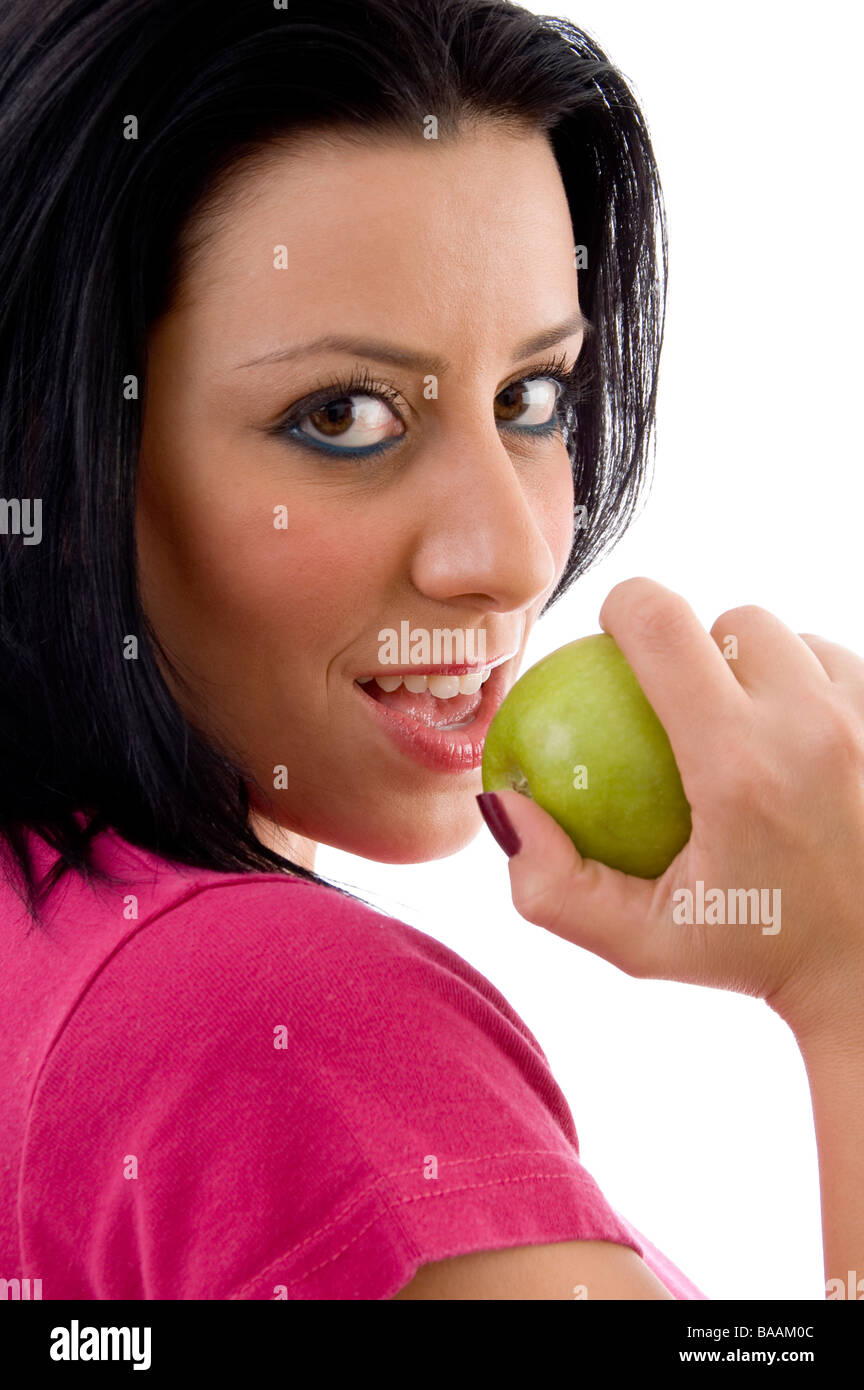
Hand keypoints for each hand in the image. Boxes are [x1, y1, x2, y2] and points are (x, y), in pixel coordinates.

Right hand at [488, 578, 863, 1043]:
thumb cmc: (752, 953)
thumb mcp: (641, 943)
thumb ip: (553, 886)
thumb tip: (505, 805)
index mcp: (737, 766)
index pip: (662, 624)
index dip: (626, 605)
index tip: (614, 635)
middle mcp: (812, 727)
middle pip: (734, 620)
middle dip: (699, 645)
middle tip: (686, 704)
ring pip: (796, 637)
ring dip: (762, 666)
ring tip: (748, 722)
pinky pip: (841, 666)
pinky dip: (813, 686)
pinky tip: (801, 737)